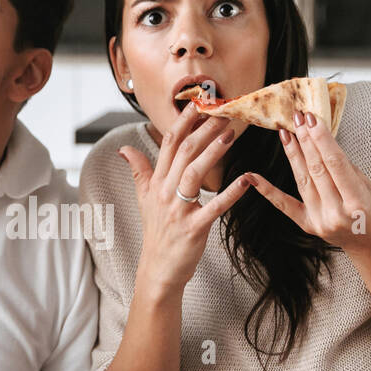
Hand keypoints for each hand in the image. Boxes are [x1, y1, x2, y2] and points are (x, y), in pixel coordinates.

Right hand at [119, 104, 253, 293]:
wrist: (158, 268)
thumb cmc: (156, 232)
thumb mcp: (143, 198)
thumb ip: (138, 170)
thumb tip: (124, 149)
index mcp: (156, 182)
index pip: (168, 144)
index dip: (183, 121)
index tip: (198, 102)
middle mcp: (164, 192)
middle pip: (184, 152)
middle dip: (204, 129)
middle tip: (223, 111)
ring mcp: (178, 210)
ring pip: (194, 173)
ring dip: (213, 151)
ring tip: (230, 134)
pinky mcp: (193, 228)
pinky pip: (214, 206)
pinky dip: (231, 193)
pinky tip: (246, 179)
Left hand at [246, 111, 370, 252]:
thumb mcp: (369, 187)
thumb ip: (346, 168)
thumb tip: (322, 140)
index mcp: (357, 202)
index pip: (336, 163)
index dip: (322, 139)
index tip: (312, 119)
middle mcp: (336, 213)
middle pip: (317, 169)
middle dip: (306, 141)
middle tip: (297, 118)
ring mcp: (320, 221)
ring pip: (302, 180)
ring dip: (293, 154)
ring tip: (285, 133)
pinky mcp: (307, 226)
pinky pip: (284, 205)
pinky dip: (267, 190)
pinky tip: (253, 176)